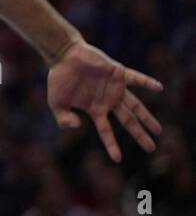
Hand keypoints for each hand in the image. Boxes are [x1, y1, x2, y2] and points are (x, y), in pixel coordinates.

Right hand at [47, 40, 162, 161]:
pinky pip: (136, 79)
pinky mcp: (118, 73)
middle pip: (128, 121)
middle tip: (151, 148)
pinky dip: (147, 83)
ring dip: (147, 117)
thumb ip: (62, 118)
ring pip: (135, 105)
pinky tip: (159, 88)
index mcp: (95, 109)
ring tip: (158, 130)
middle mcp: (108, 100)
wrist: (63, 56)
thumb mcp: (56, 103)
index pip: (106, 131)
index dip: (111, 145)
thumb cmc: (59, 79)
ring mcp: (115, 87)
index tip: (117, 159)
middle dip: (139, 134)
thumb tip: (76, 126)